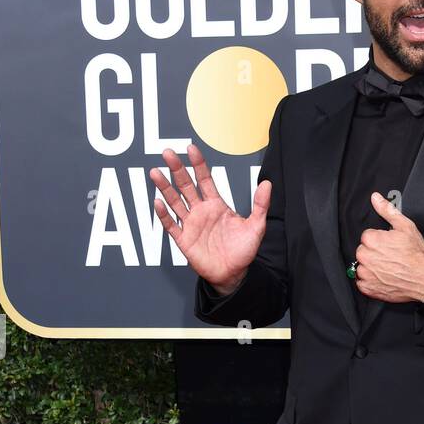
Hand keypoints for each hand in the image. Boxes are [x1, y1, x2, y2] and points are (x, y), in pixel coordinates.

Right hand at [150, 142, 270, 292]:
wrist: (234, 274)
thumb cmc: (243, 251)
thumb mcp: (256, 226)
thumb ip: (260, 205)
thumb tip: (267, 184)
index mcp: (216, 205)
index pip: (205, 179)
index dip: (198, 164)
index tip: (191, 148)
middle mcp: (201, 211)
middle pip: (186, 186)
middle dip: (177, 169)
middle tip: (168, 153)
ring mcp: (191, 225)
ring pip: (175, 202)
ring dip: (165, 187)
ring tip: (155, 172)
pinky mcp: (184, 240)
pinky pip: (171, 225)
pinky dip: (164, 215)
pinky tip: (159, 202)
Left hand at [354, 192, 423, 302]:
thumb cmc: (416, 255)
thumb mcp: (405, 226)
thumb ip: (387, 210)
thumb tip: (376, 198)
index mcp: (371, 239)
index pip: (367, 236)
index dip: (380, 240)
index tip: (389, 245)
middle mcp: (365, 256)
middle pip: (363, 251)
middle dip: (374, 252)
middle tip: (390, 257)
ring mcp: (365, 274)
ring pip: (361, 266)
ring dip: (371, 267)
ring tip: (387, 268)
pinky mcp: (367, 288)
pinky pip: (361, 282)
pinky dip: (370, 281)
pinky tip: (383, 277)